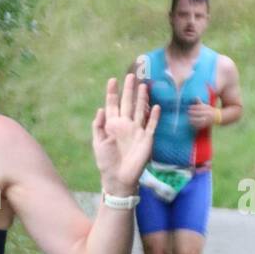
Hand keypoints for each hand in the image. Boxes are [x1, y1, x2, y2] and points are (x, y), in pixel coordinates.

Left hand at [92, 74, 159, 192]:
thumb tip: (100, 109)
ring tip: (144, 85)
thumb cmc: (106, 162)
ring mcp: (137, 131)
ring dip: (142, 99)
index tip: (112, 80)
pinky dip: (154, 116)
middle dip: (128, 90)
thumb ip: (98, 126)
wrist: (118, 178)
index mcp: (112, 125)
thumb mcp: (98, 143)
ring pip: (140, 110)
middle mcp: (125, 125)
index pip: (113, 105)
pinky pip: (151, 125)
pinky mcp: (146, 139)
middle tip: (130, 75)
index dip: (112, 93)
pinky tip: (156, 106)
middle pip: (128, 103)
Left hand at [188, 101, 215, 126]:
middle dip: (193, 113)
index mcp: (207, 109)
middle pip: (199, 113)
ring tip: (188, 118)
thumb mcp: (205, 106)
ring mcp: (207, 120)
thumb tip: (195, 96)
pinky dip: (195, 125)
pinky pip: (200, 125)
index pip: (200, 107)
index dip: (194, 107)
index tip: (189, 107)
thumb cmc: (209, 110)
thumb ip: (200, 102)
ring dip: (193, 119)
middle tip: (187, 112)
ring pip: (200, 120)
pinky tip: (191, 123)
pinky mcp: (206, 125)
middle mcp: (207, 114)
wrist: (217, 117)